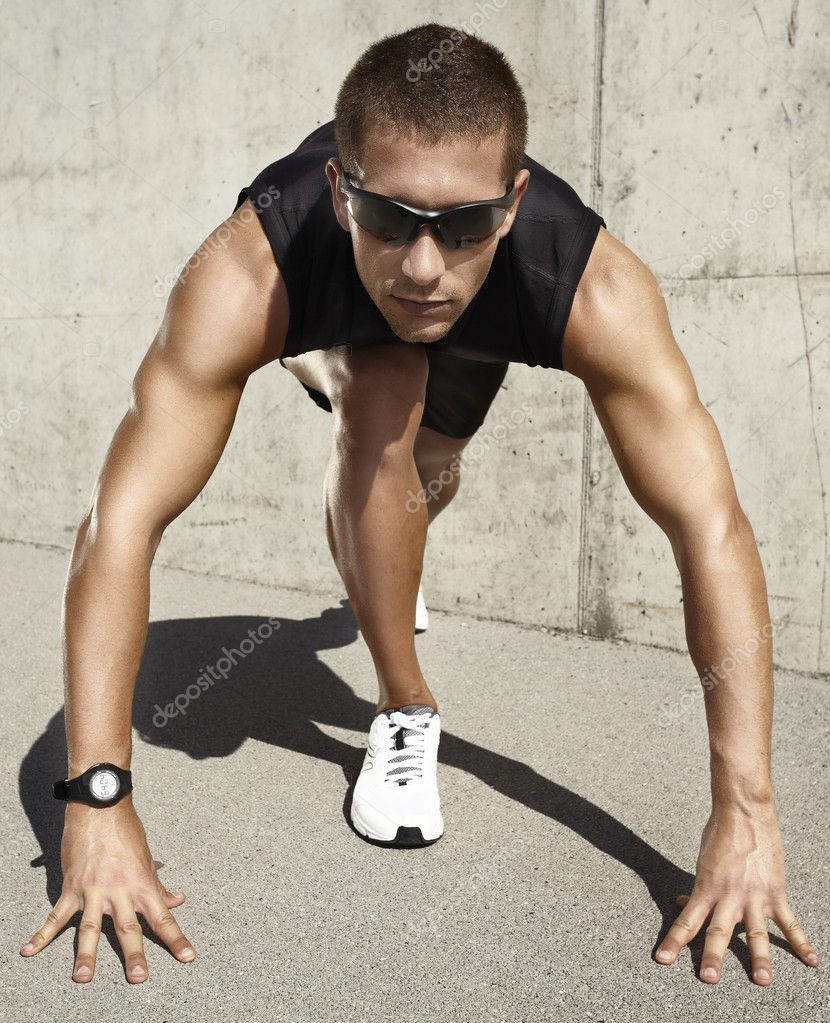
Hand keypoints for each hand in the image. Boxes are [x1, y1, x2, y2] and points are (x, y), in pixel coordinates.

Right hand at [19, 795, 195, 982]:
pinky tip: (28, 951)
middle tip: (139, 979)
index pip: (163, 917)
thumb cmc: (126, 830)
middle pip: (128, 929)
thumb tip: (176, 900)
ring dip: (86, 954)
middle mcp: (120, 891)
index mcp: (142, 885)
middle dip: (134, 955)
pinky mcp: (72, 887)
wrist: (101, 805)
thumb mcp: (147, 858)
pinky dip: (42, 934)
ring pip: (90, 928)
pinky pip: (56, 915)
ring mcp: (94, 890)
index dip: (176, 939)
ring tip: (83, 978)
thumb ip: (157, 884)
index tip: (188, 958)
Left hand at [654, 802, 820, 984]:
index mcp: (706, 887)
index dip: (674, 941)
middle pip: (718, 931)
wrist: (744, 811)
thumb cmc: (719, 833)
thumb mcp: (702, 861)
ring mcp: (754, 895)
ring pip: (756, 933)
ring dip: (759, 958)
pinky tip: (811, 961)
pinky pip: (789, 922)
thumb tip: (685, 902)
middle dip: (712, 957)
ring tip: (762, 980)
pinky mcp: (775, 892)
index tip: (663, 959)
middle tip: (708, 978)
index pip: (686, 920)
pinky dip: (801, 942)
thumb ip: (698, 887)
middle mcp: (728, 895)